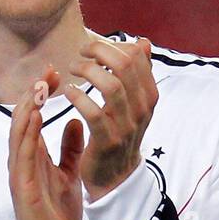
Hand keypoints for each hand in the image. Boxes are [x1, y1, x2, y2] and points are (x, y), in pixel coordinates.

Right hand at [8, 64, 83, 219]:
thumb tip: (76, 122)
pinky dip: (27, 135)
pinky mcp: (21, 185)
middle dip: (33, 94)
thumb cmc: (54, 214)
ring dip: (27, 107)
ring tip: (38, 85)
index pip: (34, 117)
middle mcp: (23, 160)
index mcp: (34, 156)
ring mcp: (19, 171)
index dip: (41, 95)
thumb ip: (69, 150)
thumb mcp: (69, 174)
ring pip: (19, 132)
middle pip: (24, 119)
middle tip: (47, 71)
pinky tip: (35, 117)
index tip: (55, 73)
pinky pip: (23, 155)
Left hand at [65, 35, 157, 198]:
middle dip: (98, 52)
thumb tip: (143, 42)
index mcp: (149, 95)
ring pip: (111, 86)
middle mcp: (142, 109)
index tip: (93, 49)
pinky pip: (94, 113)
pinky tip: (69, 92)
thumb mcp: (135, 103)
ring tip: (73, 70)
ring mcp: (127, 126)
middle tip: (80, 53)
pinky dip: (78, 98)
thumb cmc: (121, 134)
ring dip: (88, 71)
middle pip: (124, 66)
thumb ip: (138, 73)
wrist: (117, 177)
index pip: (136, 56)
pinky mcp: (108, 141)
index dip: (112, 45)